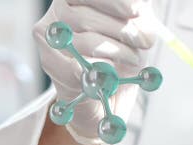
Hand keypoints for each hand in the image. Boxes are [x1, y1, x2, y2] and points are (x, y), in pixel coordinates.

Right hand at [34, 0, 155, 143]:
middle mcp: (56, 13)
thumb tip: (140, 8)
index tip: (137, 10)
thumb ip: (136, 13)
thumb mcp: (134, 25)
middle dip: (121, 30)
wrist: (108, 87)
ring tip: (133, 58)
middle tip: (144, 41)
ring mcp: (48, 39)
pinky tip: (112, 72)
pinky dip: (100, 71)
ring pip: (84, 42)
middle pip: (86, 17)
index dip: (114, 2)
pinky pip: (76, 69)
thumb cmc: (120, 49)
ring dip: (116, 52)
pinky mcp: (49, 62)